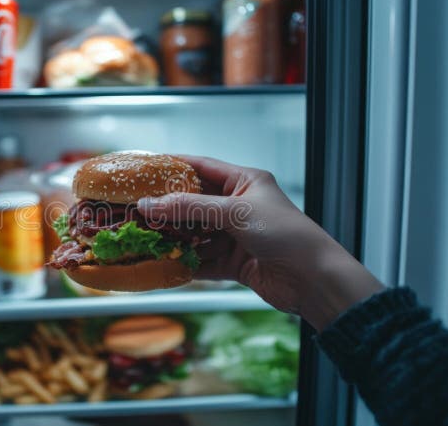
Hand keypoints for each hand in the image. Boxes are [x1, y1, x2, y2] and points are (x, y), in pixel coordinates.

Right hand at [137, 155, 383, 330]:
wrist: (313, 279)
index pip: (202, 167)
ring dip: (173, 237)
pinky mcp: (234, 263)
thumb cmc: (285, 234)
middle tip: (134, 209)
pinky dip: (184, 262)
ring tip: (143, 238)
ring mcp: (235, 235)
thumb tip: (148, 204)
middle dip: (166, 208)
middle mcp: (239, 206)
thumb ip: (190, 208)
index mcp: (245, 182)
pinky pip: (202, 260)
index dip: (172, 167)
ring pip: (195, 233)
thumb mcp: (235, 212)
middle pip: (194, 203)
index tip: (143, 169)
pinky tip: (163, 263)